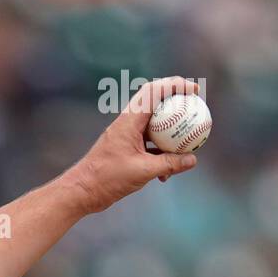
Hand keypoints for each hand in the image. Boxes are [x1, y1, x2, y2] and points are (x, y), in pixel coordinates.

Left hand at [66, 76, 201, 214]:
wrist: (81, 191)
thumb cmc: (106, 179)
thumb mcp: (143, 171)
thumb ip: (169, 164)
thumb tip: (192, 159)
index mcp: (129, 121)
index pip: (153, 91)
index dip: (175, 85)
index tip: (194, 90)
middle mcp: (127, 124)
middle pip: (155, 102)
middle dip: (176, 101)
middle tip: (196, 106)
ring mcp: (126, 136)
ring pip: (154, 125)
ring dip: (171, 130)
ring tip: (189, 138)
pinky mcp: (126, 150)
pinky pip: (149, 144)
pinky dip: (160, 154)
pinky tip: (168, 174)